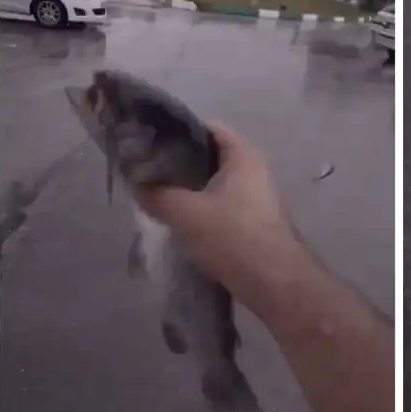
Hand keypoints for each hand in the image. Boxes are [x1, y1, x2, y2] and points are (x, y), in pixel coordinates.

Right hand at [134, 122, 305, 288]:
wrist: (274, 283)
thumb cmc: (233, 237)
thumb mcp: (185, 213)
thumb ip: (156, 194)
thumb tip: (136, 186)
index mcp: (242, 154)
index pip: (205, 128)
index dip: (175, 132)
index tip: (147, 143)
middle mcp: (252, 169)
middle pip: (207, 156)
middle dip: (177, 163)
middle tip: (146, 172)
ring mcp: (254, 197)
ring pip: (212, 183)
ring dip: (186, 189)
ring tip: (156, 196)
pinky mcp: (250, 221)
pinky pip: (218, 204)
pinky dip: (198, 208)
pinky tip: (178, 221)